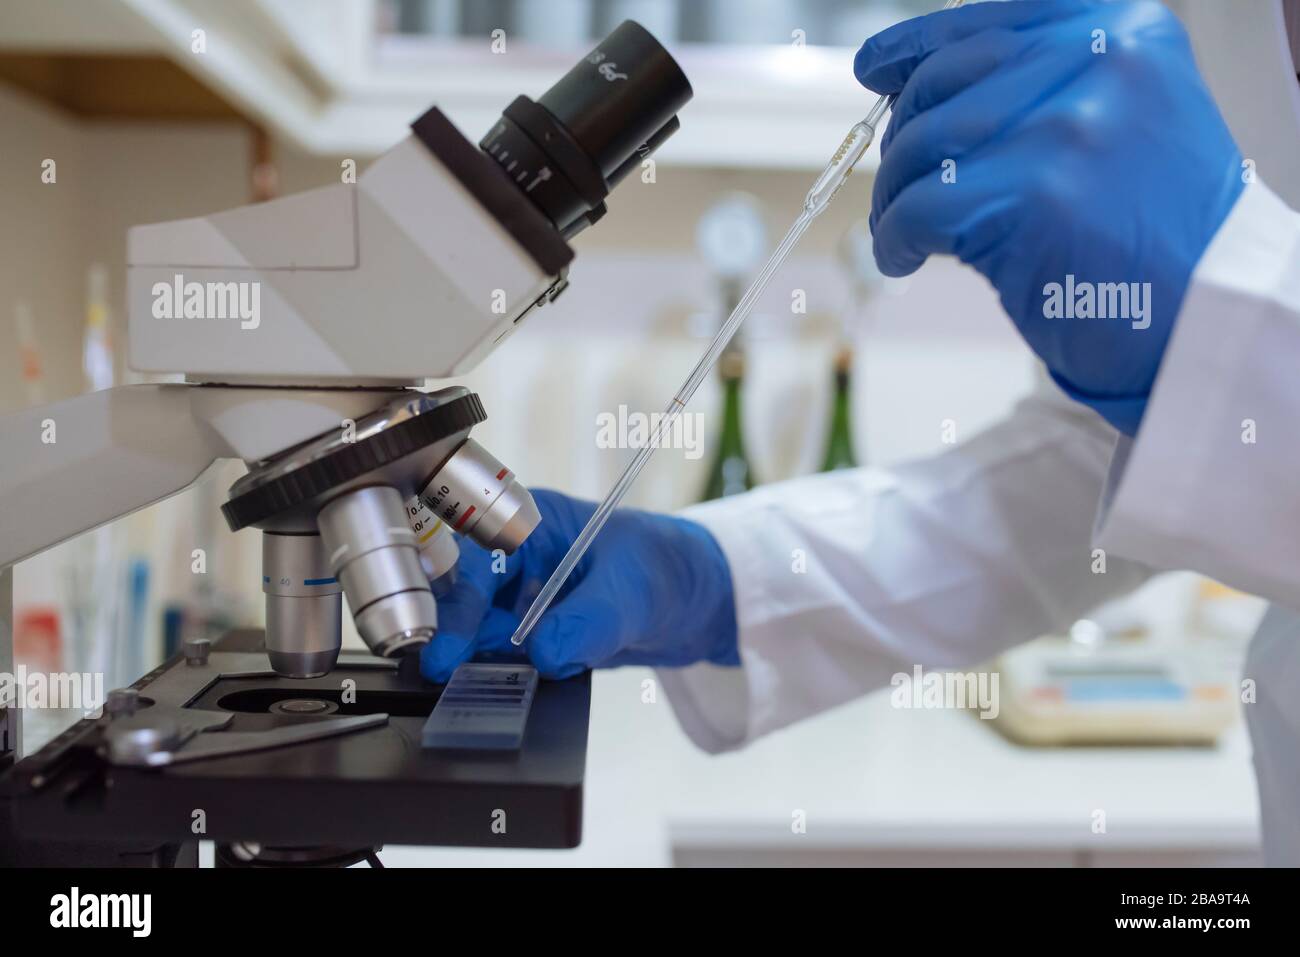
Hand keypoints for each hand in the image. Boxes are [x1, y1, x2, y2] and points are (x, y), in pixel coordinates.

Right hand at [419, 489, 738, 681]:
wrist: (702, 601)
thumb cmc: (670, 567)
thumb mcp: (632, 592)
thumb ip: (587, 622)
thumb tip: (543, 655)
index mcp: (530, 524)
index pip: (475, 562)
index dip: (456, 606)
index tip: (445, 649)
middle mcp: (518, 559)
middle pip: (464, 599)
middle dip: (454, 636)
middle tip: (443, 675)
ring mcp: (524, 598)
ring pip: (478, 633)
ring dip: (477, 661)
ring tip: (475, 689)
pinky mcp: (535, 634)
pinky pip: (504, 658)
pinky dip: (503, 676)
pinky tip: (503, 691)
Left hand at [855, 0, 1244, 434]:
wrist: (1209, 314)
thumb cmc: (1156, 233)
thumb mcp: (1125, 121)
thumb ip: (1042, 87)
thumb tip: (913, 81)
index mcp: (1122, 29)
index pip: (990, 21)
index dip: (917, 48)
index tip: (874, 69)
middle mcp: (1097, 61)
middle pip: (942, 84)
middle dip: (902, 141)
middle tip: (899, 186)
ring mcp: (1064, 127)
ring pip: (920, 148)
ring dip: (895, 198)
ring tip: (903, 233)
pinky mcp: (1030, 197)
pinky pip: (918, 209)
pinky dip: (895, 239)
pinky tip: (904, 258)